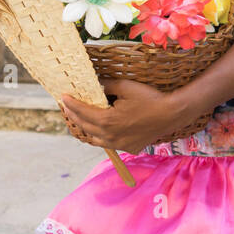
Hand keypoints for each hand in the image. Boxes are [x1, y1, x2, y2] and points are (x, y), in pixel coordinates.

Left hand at [60, 78, 206, 153]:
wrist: (171, 114)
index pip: (82, 112)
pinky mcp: (129, 148)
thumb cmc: (149, 98)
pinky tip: (101, 129)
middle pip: (85, 126)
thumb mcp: (125, 86)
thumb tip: (96, 85)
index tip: (63, 97)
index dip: (71, 104)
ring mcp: (119, 145)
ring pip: (95, 139)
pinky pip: (109, 143)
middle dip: (74, 116)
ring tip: (80, 120)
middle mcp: (110, 136)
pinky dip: (101, 136)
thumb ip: (106, 85)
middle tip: (67, 107)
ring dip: (86, 128)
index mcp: (107, 121)